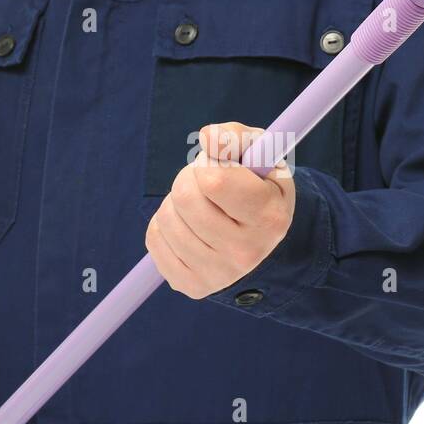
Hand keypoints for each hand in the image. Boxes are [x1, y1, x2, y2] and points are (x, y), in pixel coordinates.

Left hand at [146, 121, 294, 299]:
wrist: (260, 239)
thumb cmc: (258, 186)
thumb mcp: (261, 154)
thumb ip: (236, 137)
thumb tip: (208, 138)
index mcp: (269, 217)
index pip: (213, 181)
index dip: (207, 164)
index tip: (219, 166)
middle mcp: (246, 253)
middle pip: (184, 198)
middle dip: (189, 178)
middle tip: (205, 182)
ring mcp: (218, 274)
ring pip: (166, 218)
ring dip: (176, 202)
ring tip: (199, 204)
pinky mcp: (191, 286)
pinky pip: (154, 240)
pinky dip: (164, 224)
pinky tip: (188, 225)